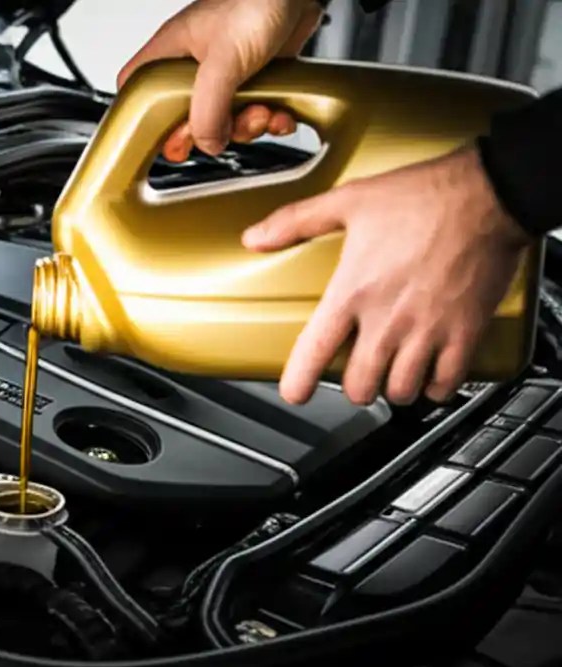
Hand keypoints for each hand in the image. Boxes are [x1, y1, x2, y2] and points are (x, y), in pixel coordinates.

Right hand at [117, 0, 323, 162]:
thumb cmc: (256, 1)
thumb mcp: (224, 61)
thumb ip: (208, 109)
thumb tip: (206, 143)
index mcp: (173, 52)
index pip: (140, 91)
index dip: (147, 121)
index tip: (167, 140)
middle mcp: (196, 63)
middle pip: (187, 115)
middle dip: (211, 130)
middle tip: (222, 133)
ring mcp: (227, 70)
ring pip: (226, 117)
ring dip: (248, 125)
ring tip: (262, 113)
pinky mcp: (257, 74)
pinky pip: (256, 109)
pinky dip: (271, 118)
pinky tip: (280, 113)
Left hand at [242, 147, 533, 405]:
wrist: (490, 194)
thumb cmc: (423, 196)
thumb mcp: (348, 201)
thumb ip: (296, 222)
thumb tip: (256, 237)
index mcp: (353, 291)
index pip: (315, 352)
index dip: (299, 382)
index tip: (295, 392)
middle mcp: (387, 320)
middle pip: (360, 385)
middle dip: (354, 386)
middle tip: (357, 373)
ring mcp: (428, 331)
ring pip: (401, 391)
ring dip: (393, 388)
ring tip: (392, 373)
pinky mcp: (465, 333)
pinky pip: (446, 384)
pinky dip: (435, 387)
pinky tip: (430, 373)